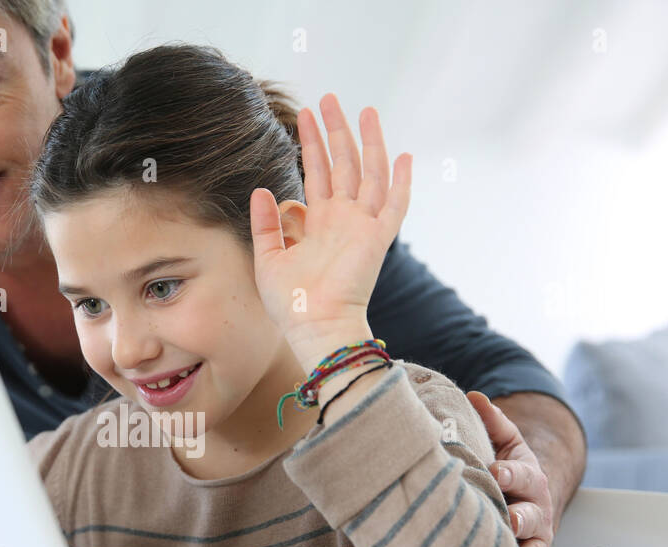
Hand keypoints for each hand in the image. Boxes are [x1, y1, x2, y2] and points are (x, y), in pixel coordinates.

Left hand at [250, 94, 411, 368]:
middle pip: (344, 164)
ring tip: (363, 109)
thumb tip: (263, 189)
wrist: (313, 328)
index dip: (313, 144)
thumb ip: (266, 225)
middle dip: (337, 131)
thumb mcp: (267, 259)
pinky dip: (401, 182)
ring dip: (368, 142)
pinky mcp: (377, 239)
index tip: (304, 114)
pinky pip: (394, 206)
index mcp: (319, 224)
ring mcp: (362, 227)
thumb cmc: (290, 304)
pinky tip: (404, 155)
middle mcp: (343, 220)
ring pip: (370, 174)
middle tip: (330, 98)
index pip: (318, 173)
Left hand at [467, 391, 553, 546]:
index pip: (522, 476)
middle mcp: (538, 513)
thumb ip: (492, 422)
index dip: (509, 474)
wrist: (528, 502)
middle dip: (521, 519)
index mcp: (529, 480)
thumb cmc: (508, 472)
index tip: (494, 471)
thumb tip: (474, 396)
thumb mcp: (505, 445)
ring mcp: (538, 542)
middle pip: (533, 518)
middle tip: (509, 521)